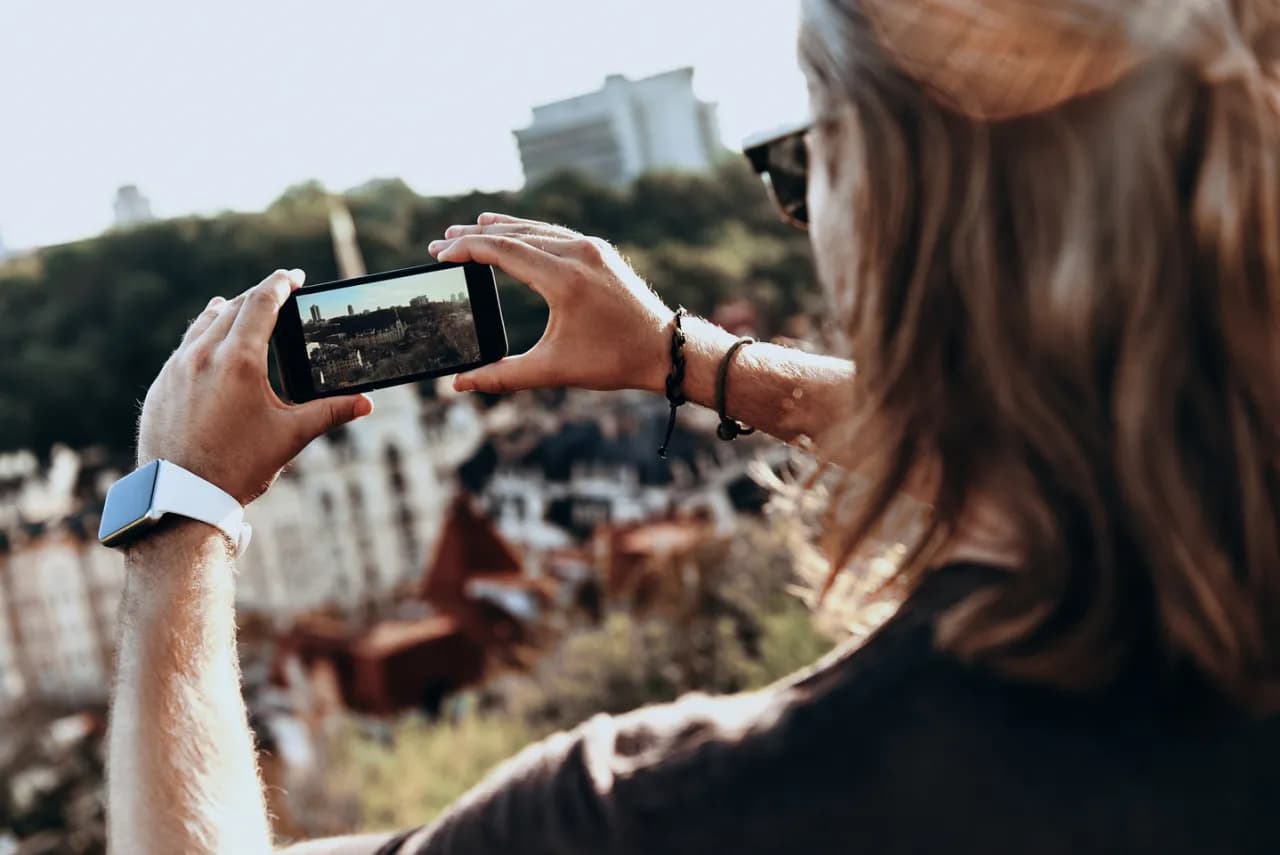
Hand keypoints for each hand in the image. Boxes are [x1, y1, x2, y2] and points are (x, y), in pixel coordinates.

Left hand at [136, 269, 372, 504]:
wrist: (180, 496)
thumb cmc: (238, 467)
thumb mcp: (290, 436)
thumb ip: (330, 412)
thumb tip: (366, 403)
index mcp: (239, 360)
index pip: (262, 302)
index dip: (281, 284)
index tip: (294, 276)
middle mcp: (204, 355)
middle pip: (233, 306)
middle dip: (258, 296)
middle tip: (278, 294)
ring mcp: (176, 368)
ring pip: (204, 323)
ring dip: (226, 310)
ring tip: (238, 306)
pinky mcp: (161, 385)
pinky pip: (184, 347)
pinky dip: (203, 336)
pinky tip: (209, 343)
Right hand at [428, 213, 674, 394]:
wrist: (664, 349)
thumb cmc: (612, 361)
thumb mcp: (553, 370)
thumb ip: (502, 376)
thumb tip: (459, 383)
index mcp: (564, 280)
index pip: (504, 251)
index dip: (467, 251)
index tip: (439, 255)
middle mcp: (578, 254)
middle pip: (515, 235)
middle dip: (475, 237)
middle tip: (442, 242)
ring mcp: (591, 249)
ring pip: (535, 229)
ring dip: (499, 230)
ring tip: (467, 231)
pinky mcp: (599, 251)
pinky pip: (554, 234)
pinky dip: (527, 233)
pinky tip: (510, 234)